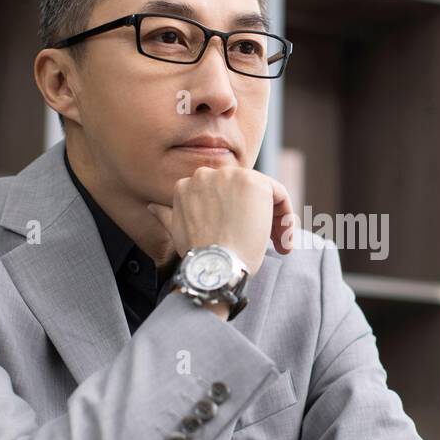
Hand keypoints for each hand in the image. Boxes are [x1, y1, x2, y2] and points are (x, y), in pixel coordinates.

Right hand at [146, 167, 293, 276]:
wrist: (215, 265)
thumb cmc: (199, 256)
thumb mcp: (178, 232)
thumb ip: (168, 215)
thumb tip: (153, 207)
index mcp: (187, 184)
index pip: (223, 193)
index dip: (237, 215)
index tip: (244, 238)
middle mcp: (208, 174)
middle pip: (244, 191)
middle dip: (258, 217)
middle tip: (269, 244)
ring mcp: (231, 176)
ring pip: (264, 193)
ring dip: (274, 220)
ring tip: (279, 245)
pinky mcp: (255, 183)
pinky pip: (280, 194)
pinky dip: (286, 217)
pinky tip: (284, 241)